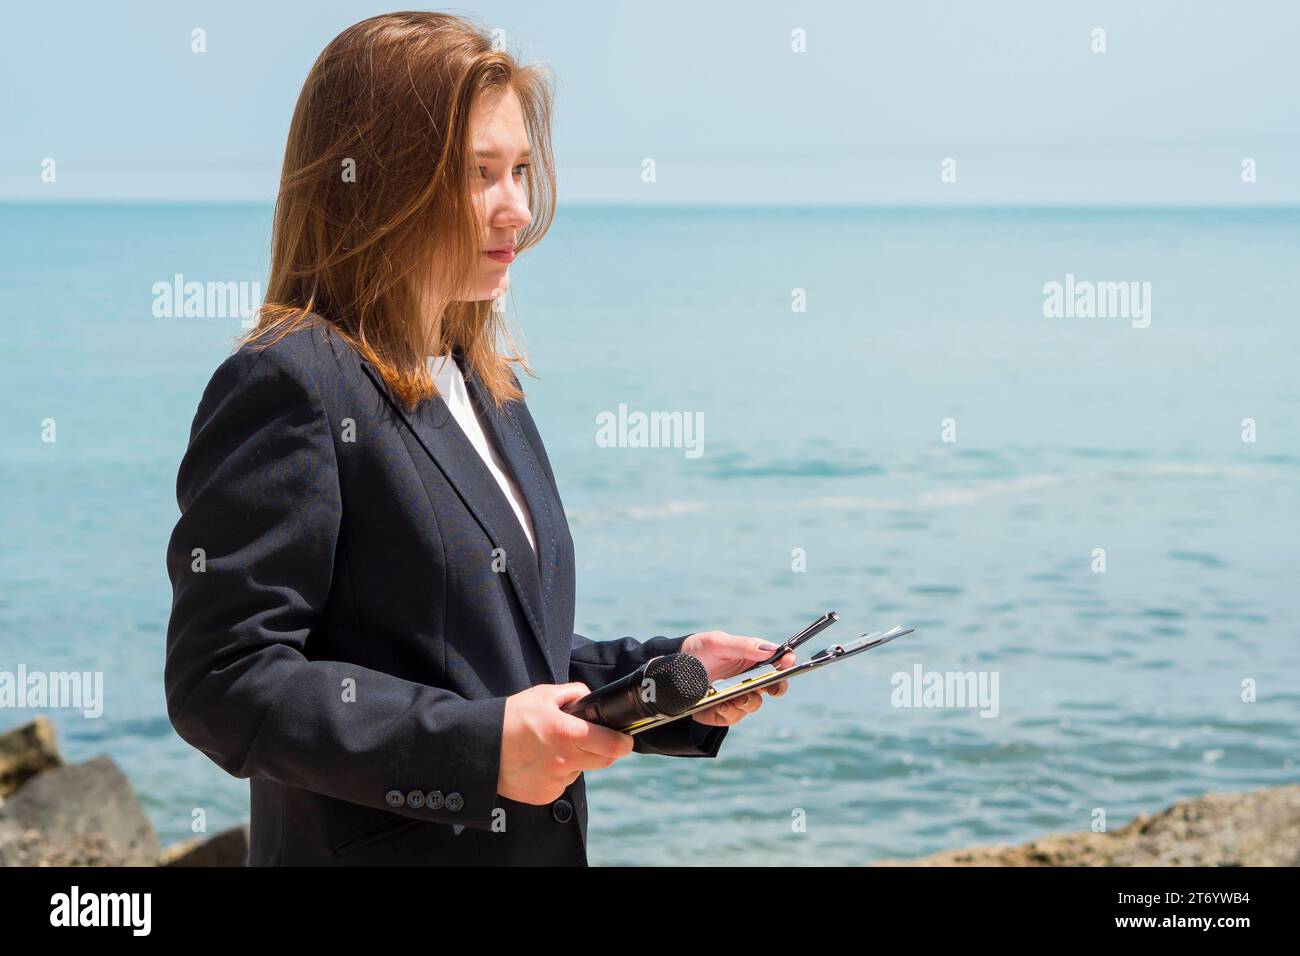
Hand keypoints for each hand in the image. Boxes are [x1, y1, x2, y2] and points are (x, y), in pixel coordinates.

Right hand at [497, 682, 633, 804]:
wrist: (480, 749)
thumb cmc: (510, 718)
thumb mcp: (543, 695)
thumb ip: (573, 693)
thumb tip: (590, 699)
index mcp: (568, 734)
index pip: (613, 745)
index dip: (624, 742)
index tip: (626, 738)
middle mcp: (565, 762)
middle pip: (605, 761)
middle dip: (606, 750)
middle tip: (592, 739)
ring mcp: (555, 781)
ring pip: (581, 771)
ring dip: (576, 761)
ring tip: (550, 747)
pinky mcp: (544, 795)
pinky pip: (562, 783)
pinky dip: (557, 773)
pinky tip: (539, 761)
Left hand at [679, 631, 795, 727]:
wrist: (670, 671)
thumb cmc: (697, 650)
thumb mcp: (717, 643)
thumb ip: (743, 645)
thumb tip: (770, 649)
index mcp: (751, 657)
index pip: (777, 661)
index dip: (786, 662)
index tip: (789, 661)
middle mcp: (749, 677)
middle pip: (774, 686)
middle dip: (777, 687)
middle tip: (771, 687)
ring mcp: (738, 695)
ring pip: (754, 703)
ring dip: (748, 700)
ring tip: (736, 696)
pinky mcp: (725, 711)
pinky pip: (734, 715)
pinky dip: (729, 710)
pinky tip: (721, 704)